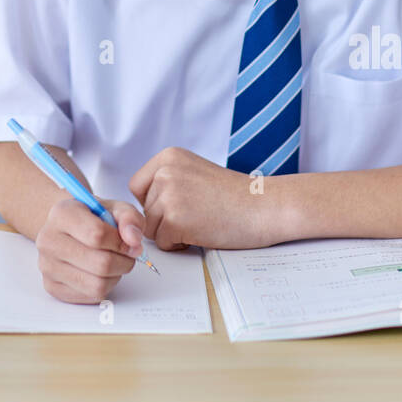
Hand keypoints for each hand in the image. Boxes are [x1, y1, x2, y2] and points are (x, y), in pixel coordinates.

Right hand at [35, 197, 146, 303]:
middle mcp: (49, 240)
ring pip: (97, 284)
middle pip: (100, 264)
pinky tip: (101, 273)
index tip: (129, 242)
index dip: (121, 242)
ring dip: (116, 276)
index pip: (98, 235)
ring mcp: (47, 266)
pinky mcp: (51, 287)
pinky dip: (104, 287)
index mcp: (62, 214)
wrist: (68, 229)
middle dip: (123, 262)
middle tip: (127, 255)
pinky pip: (90, 297)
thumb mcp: (115, 208)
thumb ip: (130, 218)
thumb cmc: (92, 218)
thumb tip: (133, 240)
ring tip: (115, 263)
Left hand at [129, 146, 289, 250]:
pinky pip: (163, 243)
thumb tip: (138, 209)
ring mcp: (168, 194)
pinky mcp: (174, 219)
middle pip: (144, 210)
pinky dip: (181, 245)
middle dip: (165, 220)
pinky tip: (202, 232)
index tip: (180, 205)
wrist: (264, 206)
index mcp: (168, 156)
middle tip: (197, 214)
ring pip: (151, 228)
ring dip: (173, 233)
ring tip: (201, 222)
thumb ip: (167, 181)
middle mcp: (165, 171)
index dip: (154, 202)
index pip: (137, 187)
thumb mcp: (193, 172)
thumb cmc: (234, 196)